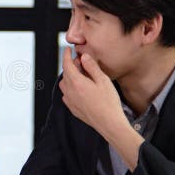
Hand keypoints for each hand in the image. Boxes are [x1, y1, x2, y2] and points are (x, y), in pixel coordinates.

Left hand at [58, 48, 142, 169]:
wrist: (109, 124)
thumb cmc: (109, 102)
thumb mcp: (103, 81)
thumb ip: (92, 67)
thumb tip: (83, 57)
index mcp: (77, 83)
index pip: (67, 65)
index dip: (66, 56)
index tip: (68, 50)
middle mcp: (70, 92)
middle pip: (65, 74)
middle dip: (71, 66)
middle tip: (81, 62)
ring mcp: (70, 101)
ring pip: (64, 84)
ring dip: (70, 77)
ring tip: (82, 75)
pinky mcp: (73, 108)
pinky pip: (67, 95)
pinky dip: (71, 88)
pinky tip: (81, 89)